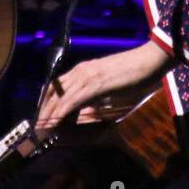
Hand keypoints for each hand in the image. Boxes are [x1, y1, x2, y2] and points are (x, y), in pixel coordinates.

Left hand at [36, 41, 171, 131]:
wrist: (151, 60)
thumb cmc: (136, 75)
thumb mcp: (111, 89)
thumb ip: (96, 99)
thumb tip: (85, 113)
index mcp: (83, 71)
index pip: (57, 87)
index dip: (47, 103)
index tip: (41, 118)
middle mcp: (80, 71)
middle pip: (53, 92)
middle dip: (43, 111)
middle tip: (36, 128)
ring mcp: (86, 76)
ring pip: (59, 97)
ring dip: (48, 114)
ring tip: (41, 129)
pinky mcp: (94, 83)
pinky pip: (72, 100)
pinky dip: (61, 113)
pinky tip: (55, 122)